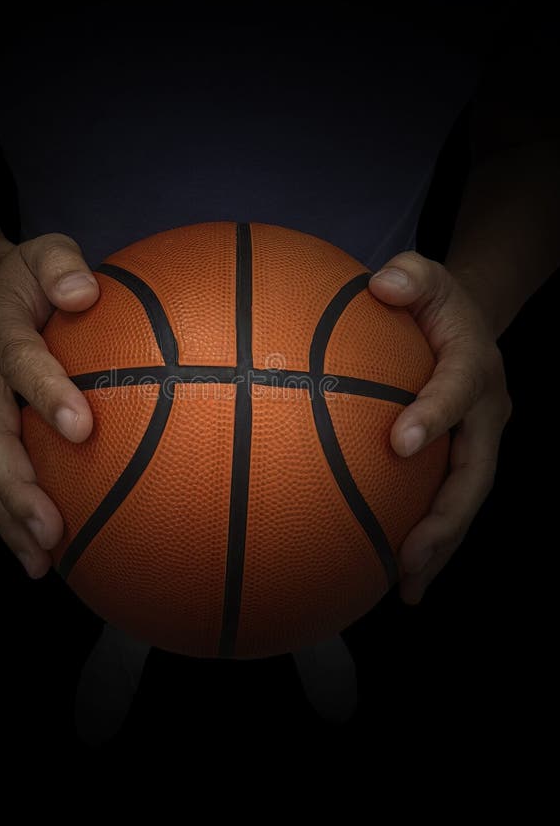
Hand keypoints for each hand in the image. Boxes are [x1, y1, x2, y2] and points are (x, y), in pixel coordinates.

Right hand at [0, 234, 98, 576]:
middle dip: (17, 485)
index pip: (20, 360)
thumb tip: (85, 292)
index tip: (82, 428)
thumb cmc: (33, 277)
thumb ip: (63, 266)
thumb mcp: (48, 253)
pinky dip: (9, 517)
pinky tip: (36, 556)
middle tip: (51, 527)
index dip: (46, 392)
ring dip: (10, 516)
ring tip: (40, 560)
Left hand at [368, 252, 511, 603]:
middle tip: (410, 556)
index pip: (456, 390)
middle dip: (446, 517)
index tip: (399, 442)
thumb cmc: (433, 303)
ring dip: (440, 546)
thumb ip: (408, 275)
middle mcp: (484, 412)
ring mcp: (479, 441)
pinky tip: (399, 576)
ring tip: (406, 587)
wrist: (469, 324)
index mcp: (472, 365)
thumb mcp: (424, 276)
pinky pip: (449, 502)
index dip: (434, 415)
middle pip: (475, 473)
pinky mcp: (465, 459)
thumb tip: (380, 285)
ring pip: (465, 501)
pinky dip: (431, 541)